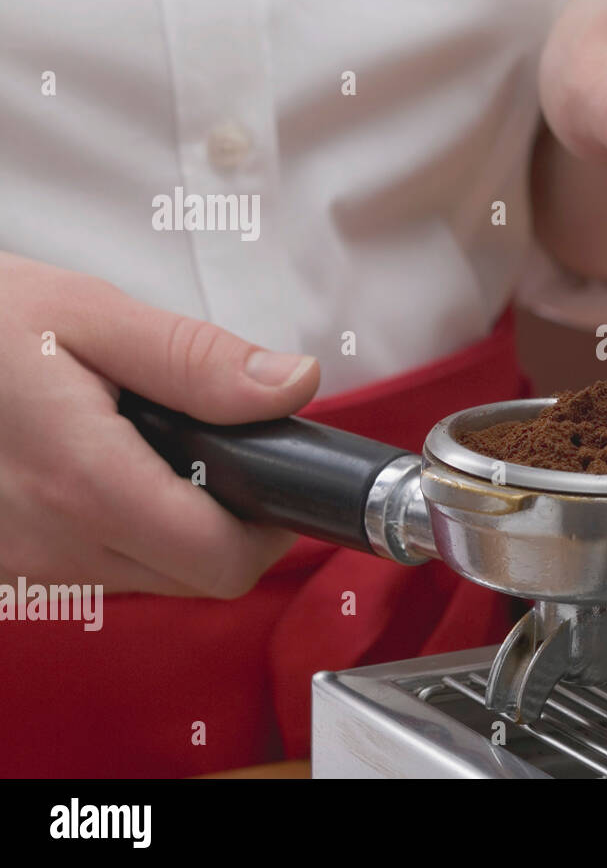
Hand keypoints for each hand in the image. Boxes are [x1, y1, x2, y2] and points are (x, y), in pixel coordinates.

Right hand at [0, 253, 319, 596]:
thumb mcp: (88, 314)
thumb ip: (197, 361)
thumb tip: (291, 386)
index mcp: (85, 484)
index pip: (223, 560)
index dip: (270, 525)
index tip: (275, 477)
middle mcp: (49, 545)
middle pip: (195, 578)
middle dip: (229, 523)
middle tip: (216, 450)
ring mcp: (18, 567)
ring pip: (148, 579)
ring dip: (173, 526)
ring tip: (145, 446)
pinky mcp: (0, 570)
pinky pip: (93, 572)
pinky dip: (118, 532)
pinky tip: (96, 470)